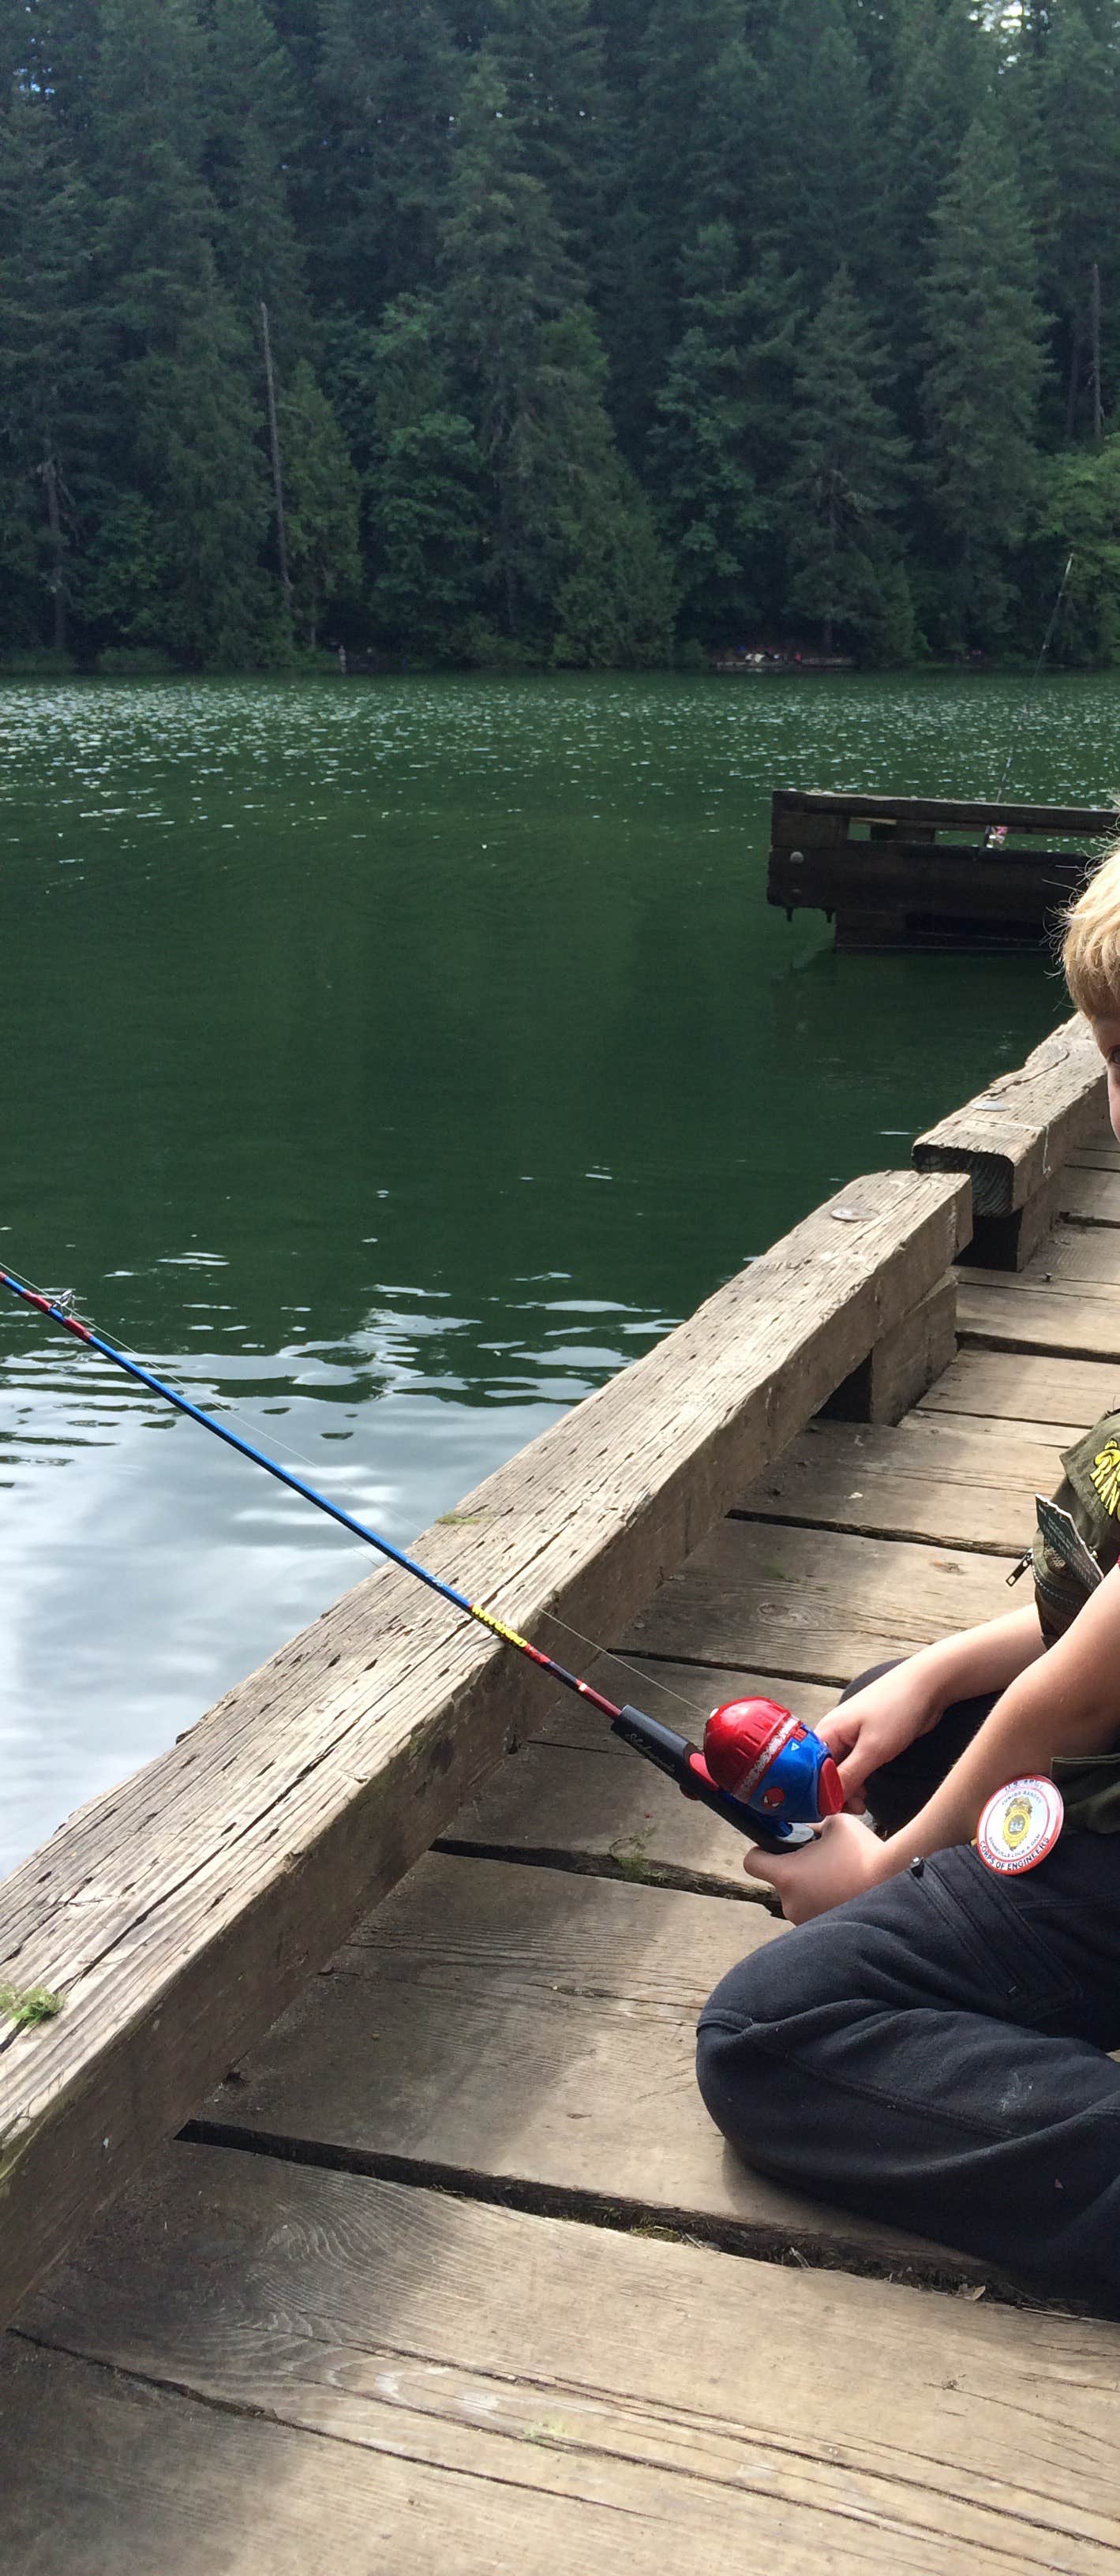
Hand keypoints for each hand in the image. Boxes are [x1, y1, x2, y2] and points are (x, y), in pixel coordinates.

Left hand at [743, 1811, 892, 1924]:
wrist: (899, 1886)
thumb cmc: (864, 1853)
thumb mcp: (837, 1823)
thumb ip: (815, 1826)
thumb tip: (808, 1831)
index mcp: (787, 1875)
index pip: (751, 1863)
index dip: (760, 1851)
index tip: (775, 1847)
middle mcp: (790, 1903)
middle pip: (781, 1881)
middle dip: (797, 1870)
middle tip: (824, 1860)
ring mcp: (805, 1922)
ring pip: (800, 1898)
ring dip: (813, 1888)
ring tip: (842, 1878)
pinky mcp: (823, 1934)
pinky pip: (816, 1912)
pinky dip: (827, 1903)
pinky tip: (848, 1894)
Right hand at [816, 1666, 938, 1810]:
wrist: (927, 1686)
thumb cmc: (897, 1708)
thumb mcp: (873, 1749)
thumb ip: (849, 1776)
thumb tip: (827, 1800)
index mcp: (827, 1731)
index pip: (808, 1770)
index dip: (816, 1792)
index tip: (829, 1811)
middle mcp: (834, 1734)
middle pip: (823, 1772)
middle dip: (834, 1793)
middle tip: (855, 1809)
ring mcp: (851, 1737)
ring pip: (839, 1771)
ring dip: (847, 1789)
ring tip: (862, 1804)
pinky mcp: (866, 1740)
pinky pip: (853, 1766)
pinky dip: (857, 1780)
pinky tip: (865, 1791)